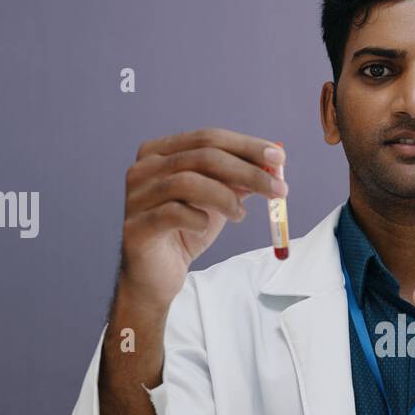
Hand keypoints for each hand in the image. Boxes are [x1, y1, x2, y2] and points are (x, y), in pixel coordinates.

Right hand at [119, 127, 287, 310]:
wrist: (156, 276)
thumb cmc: (185, 232)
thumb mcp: (217, 200)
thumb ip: (238, 180)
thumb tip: (272, 165)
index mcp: (160, 152)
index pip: (208, 138)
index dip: (246, 146)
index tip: (279, 158)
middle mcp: (143, 168)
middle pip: (203, 156)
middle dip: (247, 171)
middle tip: (279, 190)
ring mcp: (136, 196)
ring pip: (188, 182)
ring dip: (226, 197)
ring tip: (240, 215)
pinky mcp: (136, 227)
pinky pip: (175, 213)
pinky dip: (200, 220)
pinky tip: (206, 229)